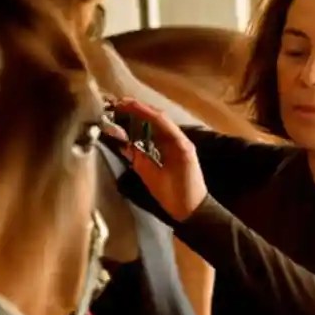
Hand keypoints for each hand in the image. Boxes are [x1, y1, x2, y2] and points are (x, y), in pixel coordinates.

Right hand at [106, 97, 207, 222]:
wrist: (195, 210)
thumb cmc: (176, 196)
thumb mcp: (154, 179)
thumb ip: (139, 160)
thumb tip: (123, 144)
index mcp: (179, 145)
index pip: (159, 120)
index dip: (140, 110)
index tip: (123, 103)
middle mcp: (181, 140)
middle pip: (160, 119)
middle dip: (140, 110)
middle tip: (119, 105)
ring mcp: (180, 145)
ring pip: (160, 126)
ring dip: (143, 119)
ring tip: (123, 113)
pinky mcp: (176, 152)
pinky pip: (160, 136)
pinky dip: (147, 131)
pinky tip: (135, 129)